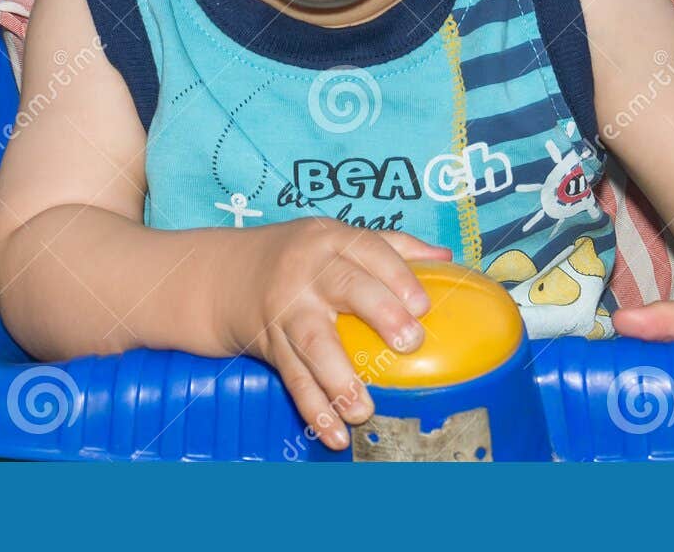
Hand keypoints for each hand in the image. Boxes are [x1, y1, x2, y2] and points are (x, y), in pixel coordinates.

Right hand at [222, 219, 451, 450]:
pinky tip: (334, 435)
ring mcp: (287, 310)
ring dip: (338, 380)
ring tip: (364, 410)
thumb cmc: (304, 256)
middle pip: (346, 288)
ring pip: (314, 343)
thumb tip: (446, 258)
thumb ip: (394, 246)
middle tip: (408, 342)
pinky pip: (293, 379)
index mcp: (334, 241)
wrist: (227, 275)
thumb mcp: (340, 237)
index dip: (397, 276)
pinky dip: (313, 410)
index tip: (422, 305)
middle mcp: (309, 273)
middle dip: (379, 313)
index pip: (370, 249)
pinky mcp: (272, 345)